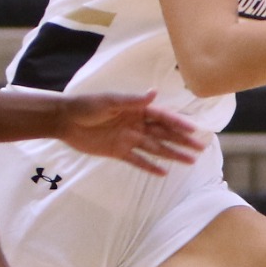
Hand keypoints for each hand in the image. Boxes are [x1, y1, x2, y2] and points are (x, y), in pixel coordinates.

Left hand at [55, 91, 205, 175]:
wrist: (65, 120)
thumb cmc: (87, 106)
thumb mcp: (109, 102)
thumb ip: (132, 101)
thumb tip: (154, 93)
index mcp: (137, 110)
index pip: (163, 118)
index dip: (179, 124)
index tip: (195, 131)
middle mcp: (137, 124)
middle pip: (164, 134)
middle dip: (182, 141)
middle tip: (200, 149)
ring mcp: (129, 139)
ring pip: (155, 148)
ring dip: (172, 154)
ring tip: (190, 161)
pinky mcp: (119, 152)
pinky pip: (138, 160)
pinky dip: (150, 167)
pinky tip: (164, 173)